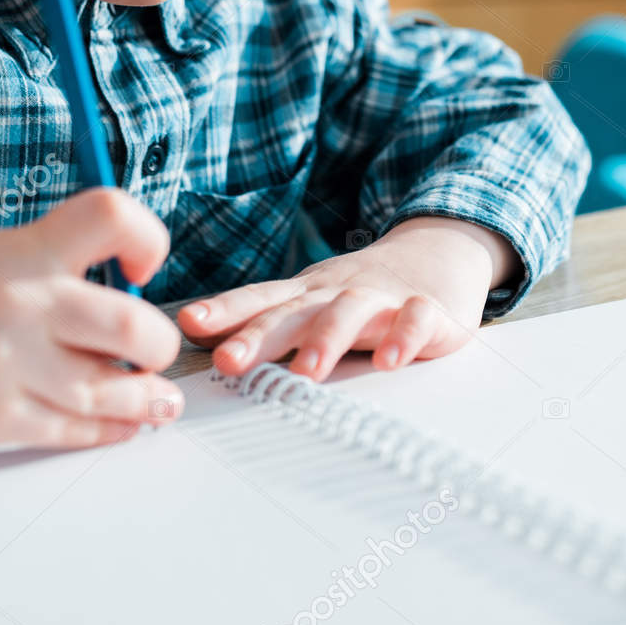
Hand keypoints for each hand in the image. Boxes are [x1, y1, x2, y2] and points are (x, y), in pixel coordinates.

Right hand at [0, 188, 182, 451]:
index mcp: (22, 252)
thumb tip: (133, 300)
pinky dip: (109, 429)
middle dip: (160, 344)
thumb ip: (56, 267)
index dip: (147, 237)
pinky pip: (73, 430)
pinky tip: (125, 423)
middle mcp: (21, 305)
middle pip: (134, 326)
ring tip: (159, 398)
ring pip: (111, 390)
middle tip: (157, 350)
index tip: (143, 266)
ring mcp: (9, 367)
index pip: (111, 217)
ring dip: (146, 398)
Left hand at [176, 216, 516, 381]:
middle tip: (229, 361)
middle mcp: (336, 292)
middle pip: (294, 311)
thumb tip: (193, 334)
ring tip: (305, 372)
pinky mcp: (426, 309)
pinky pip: (415, 320)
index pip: (258, 300)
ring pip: (349, 313)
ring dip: (327, 339)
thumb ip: (258, 319)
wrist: (437, 252)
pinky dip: (403, 337)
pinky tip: (389, 361)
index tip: (188, 324)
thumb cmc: (359, 290)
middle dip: (260, 336)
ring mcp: (381, 298)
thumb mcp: (307, 301)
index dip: (223, 312)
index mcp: (304, 294)